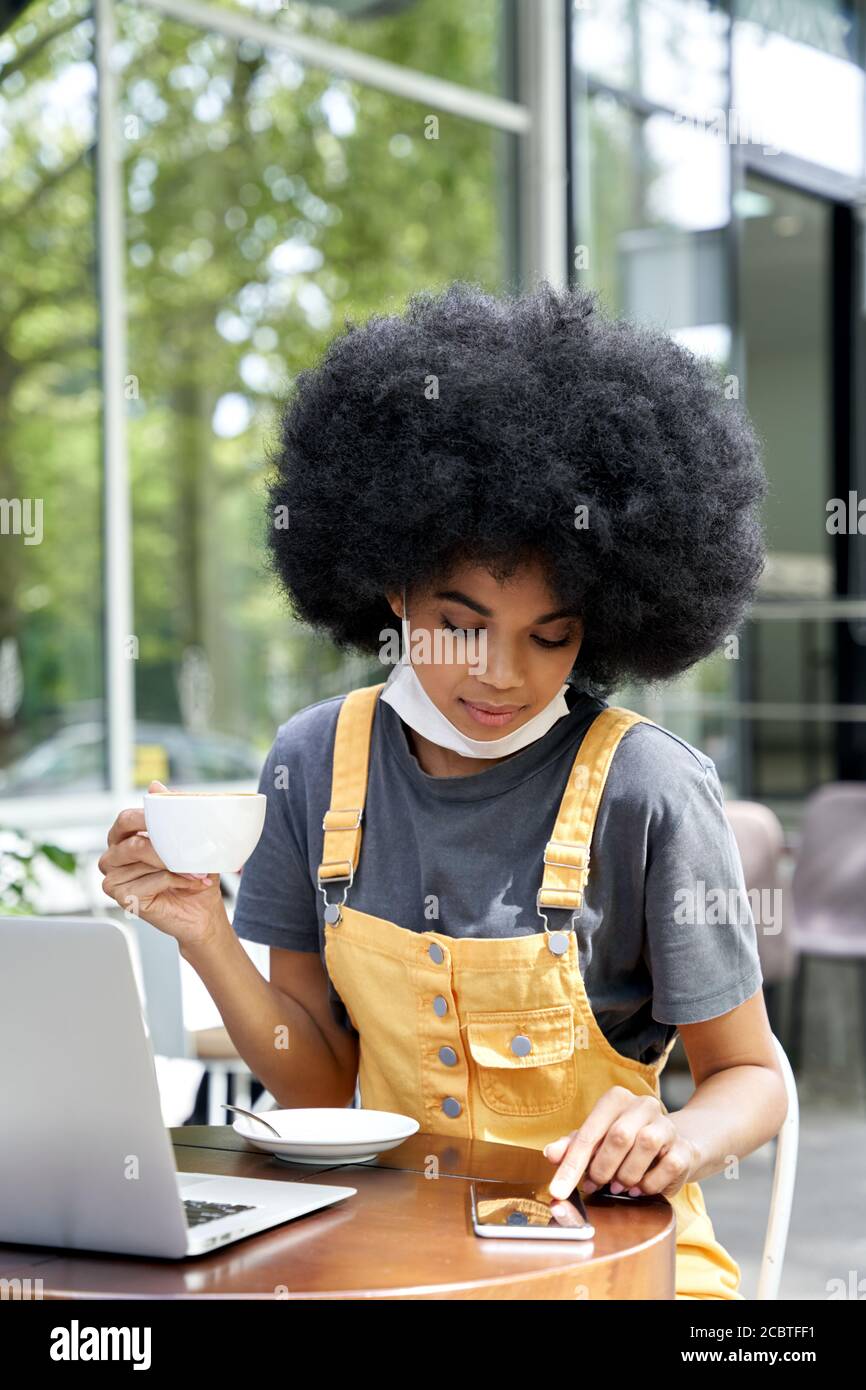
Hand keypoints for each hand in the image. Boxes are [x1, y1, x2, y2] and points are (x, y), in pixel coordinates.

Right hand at [98, 780, 226, 948]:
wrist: (202, 911)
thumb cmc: (194, 873)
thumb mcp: (190, 837)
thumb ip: (172, 810)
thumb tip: (155, 785)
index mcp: (125, 838)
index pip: (126, 819)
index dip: (146, 817)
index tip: (174, 822)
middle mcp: (115, 856)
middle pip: (131, 840)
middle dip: (163, 844)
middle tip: (187, 849)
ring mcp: (115, 877)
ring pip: (141, 858)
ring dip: (175, 864)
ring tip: (196, 871)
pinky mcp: (122, 897)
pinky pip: (149, 880)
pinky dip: (175, 880)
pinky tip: (189, 884)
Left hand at [543, 1085, 699, 1204]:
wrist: (669, 1148)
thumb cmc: (625, 1144)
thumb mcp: (595, 1142)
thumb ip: (572, 1147)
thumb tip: (551, 1154)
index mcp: (616, 1099)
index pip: (589, 1132)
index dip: (571, 1164)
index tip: (558, 1191)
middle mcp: (643, 1105)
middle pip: (619, 1136)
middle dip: (602, 1169)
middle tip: (595, 1185)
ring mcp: (666, 1125)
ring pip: (645, 1146)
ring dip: (626, 1175)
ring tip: (618, 1186)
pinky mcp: (684, 1148)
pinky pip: (667, 1166)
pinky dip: (649, 1183)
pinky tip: (639, 1188)